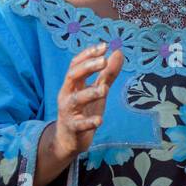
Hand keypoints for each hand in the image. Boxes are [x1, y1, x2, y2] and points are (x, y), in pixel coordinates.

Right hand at [52, 43, 123, 160]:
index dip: (88, 54)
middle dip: (87, 67)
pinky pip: (79, 125)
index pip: (76, 64)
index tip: (104, 46)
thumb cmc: (83, 111)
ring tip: (104, 89)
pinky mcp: (72, 128)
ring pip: (75, 100)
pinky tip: (99, 120)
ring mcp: (68, 112)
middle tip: (103, 61)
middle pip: (72, 76)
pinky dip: (89, 122)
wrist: (69, 140)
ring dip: (90, 93)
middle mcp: (67, 95)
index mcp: (72, 84)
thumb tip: (118, 52)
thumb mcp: (97, 90)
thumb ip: (107, 74)